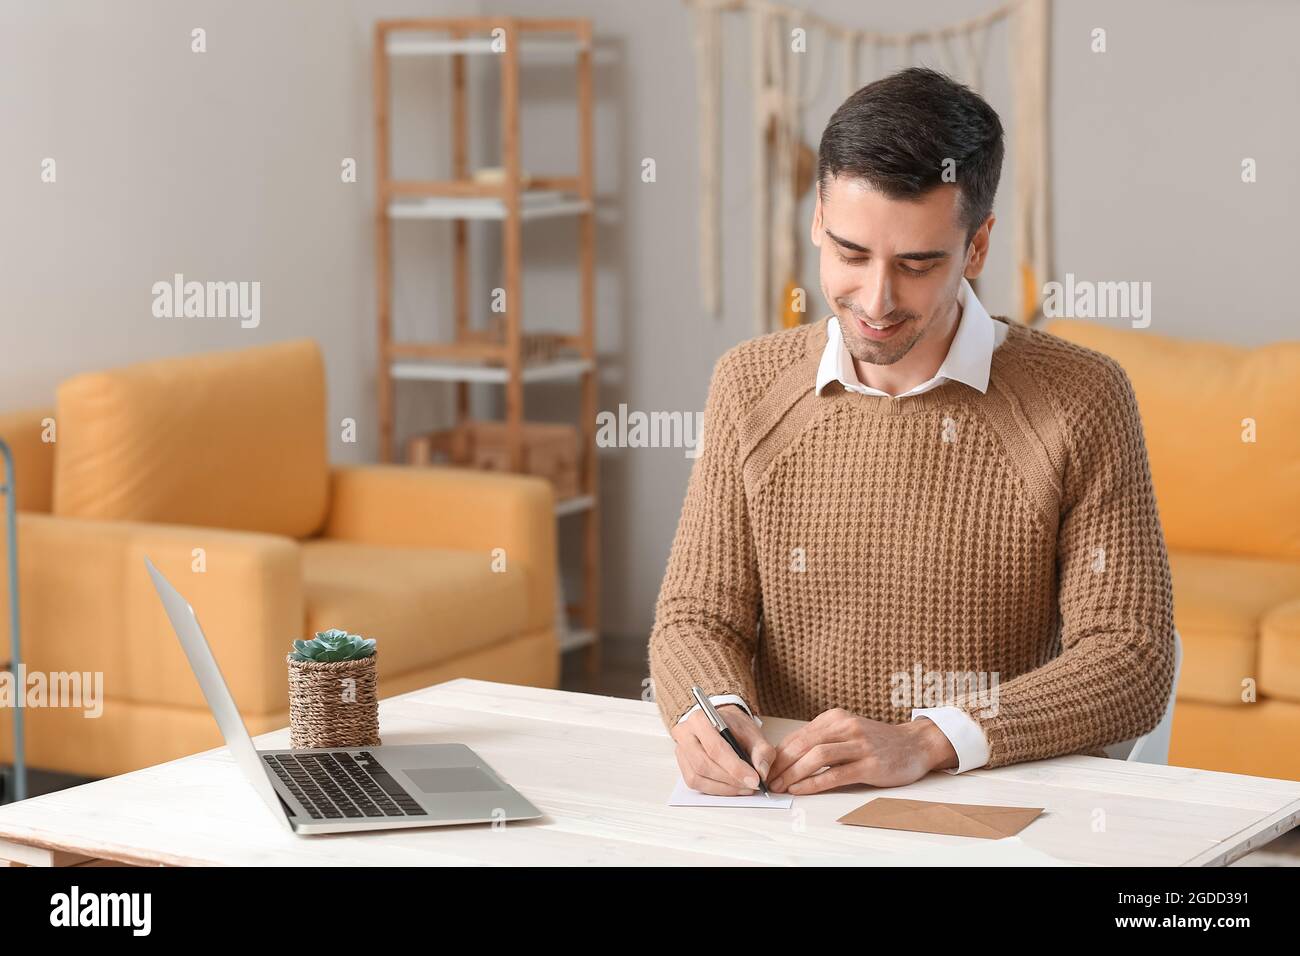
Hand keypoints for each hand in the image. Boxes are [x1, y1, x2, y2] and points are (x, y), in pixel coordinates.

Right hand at [670, 704, 776, 795]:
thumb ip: (761, 751)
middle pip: (704, 764)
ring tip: (744, 788)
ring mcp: (681, 751)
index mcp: (700, 719)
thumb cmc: (734, 727)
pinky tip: (731, 788)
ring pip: (698, 777)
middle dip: (730, 779)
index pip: (715, 747)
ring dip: (723, 787)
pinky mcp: (682, 765)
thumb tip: (761, 772)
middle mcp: (685, 734)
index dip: (735, 767)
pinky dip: (715, 789)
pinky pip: (695, 784)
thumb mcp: (753, 732)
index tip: (754, 779)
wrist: (721, 724)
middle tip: (751, 786)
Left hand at [767, 709, 956, 793]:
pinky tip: (800, 790)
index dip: (778, 753)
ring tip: (781, 787)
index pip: (798, 735)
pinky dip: (813, 783)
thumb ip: (822, 739)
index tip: (765, 768)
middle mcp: (845, 726)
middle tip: (768, 780)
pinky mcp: (869, 764)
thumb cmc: (876, 741)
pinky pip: (834, 774)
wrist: (915, 744)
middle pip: (803, 744)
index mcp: (835, 717)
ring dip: (793, 773)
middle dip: (781, 764)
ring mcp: (858, 745)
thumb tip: (787, 756)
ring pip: (816, 757)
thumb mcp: (847, 731)